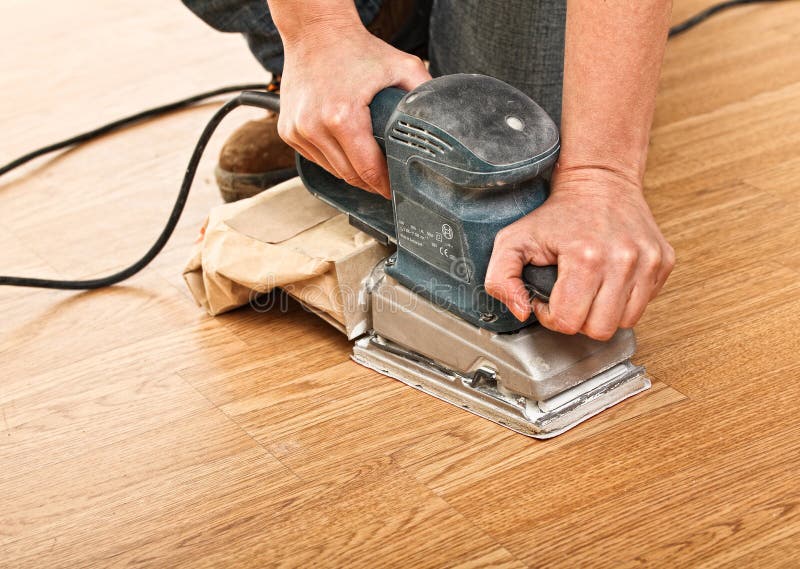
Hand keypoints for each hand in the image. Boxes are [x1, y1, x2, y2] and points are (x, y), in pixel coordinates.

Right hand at [277, 22, 430, 197]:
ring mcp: (298, 131)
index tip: (394, 191)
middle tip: (385, 181)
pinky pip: (315, 159)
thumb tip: (443, 118)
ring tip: (367, 165)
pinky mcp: (288, 131)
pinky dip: (332, 159)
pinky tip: (344, 148)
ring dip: (350, 172)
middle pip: (349, 176)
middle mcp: (315, 127)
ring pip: (331, 171)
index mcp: (343, 117)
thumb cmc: (354, 48)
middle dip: (370, 182)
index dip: (384, 186)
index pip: (367, 170)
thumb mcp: (402, 66)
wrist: (315, 31)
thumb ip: (424, 93)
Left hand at [484, 166, 674, 339]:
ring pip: (624, 323)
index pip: (568, 321)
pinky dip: (623, 301)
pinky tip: (608, 281)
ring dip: (602, 313)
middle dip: (578, 319)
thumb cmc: (556, 213)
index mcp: (586, 257)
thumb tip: (522, 311)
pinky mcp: (663, 262)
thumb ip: (500, 280)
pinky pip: (643, 305)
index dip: (551, 315)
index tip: (548, 296)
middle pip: (599, 329)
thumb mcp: (512, 240)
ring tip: (588, 290)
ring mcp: (648, 262)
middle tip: (568, 296)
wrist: (600, 180)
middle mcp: (623, 260)